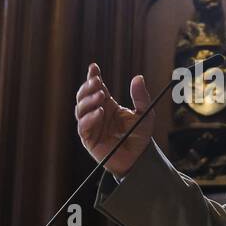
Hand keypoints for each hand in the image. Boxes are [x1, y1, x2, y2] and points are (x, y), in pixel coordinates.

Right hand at [75, 63, 153, 177]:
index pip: (96, 87)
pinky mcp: (88, 139)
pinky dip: (90, 117)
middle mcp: (96, 113)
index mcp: (108, 104)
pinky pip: (83, 126)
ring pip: (80, 108)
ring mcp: (91, 125)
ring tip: (101, 95)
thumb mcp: (145, 113)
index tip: (94, 67)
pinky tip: (100, 112)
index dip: (93, 76)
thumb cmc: (140, 135)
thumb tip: (138, 77)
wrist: (138, 158)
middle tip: (97, 81)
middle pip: (84, 95)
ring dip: (88, 100)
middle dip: (88, 86)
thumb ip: (141, 97)